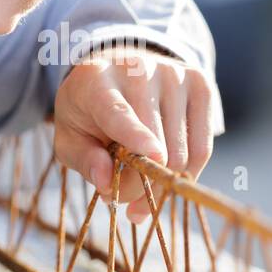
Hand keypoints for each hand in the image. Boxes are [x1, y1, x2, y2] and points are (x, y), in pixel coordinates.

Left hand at [53, 46, 214, 221]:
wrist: (116, 73)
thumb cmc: (89, 111)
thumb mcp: (69, 136)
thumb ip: (84, 159)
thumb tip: (106, 183)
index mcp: (96, 80)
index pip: (118, 112)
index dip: (135, 135)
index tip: (152, 155)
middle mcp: (140, 70)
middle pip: (155, 143)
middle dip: (140, 185)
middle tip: (125, 201)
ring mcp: (175, 75)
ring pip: (181, 152)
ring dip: (162, 184)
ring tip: (142, 194)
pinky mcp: (201, 85)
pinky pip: (202, 148)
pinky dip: (187, 174)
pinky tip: (166, 179)